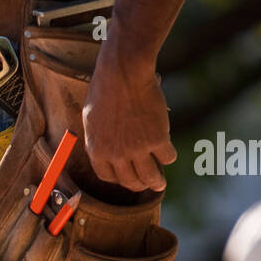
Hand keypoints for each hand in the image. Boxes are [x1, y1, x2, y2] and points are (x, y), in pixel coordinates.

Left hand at [81, 39, 175, 192]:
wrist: (123, 74)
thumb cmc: (105, 90)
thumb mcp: (91, 119)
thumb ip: (98, 138)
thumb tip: (106, 152)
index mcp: (96, 150)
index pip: (108, 177)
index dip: (118, 180)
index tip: (126, 178)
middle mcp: (116, 154)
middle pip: (130, 181)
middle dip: (139, 186)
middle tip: (147, 184)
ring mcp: (137, 149)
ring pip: (150, 176)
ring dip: (156, 182)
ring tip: (160, 184)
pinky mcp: (157, 139)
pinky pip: (167, 157)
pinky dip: (169, 156)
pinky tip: (168, 152)